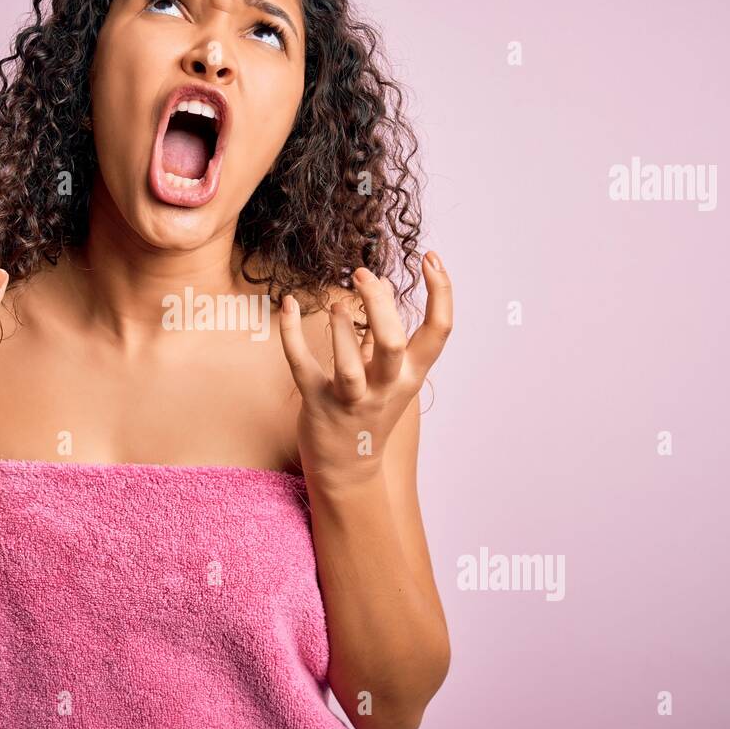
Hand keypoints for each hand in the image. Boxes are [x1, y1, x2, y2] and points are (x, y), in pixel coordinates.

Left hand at [279, 251, 452, 486]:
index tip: (430, 259)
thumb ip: (386, 331)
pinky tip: (288, 304)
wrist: (349, 469)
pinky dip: (291, 333)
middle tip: (363, 275)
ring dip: (340, 329)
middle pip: (393, 344)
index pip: (439, 332)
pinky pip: (302, 367)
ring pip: (349, 366)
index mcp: (410, 376)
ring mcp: (351, 399)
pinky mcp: (317, 404)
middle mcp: (386, 388)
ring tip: (335, 305)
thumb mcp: (389, 375)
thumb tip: (383, 286)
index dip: (441, 293)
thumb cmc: (370, 412)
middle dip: (378, 304)